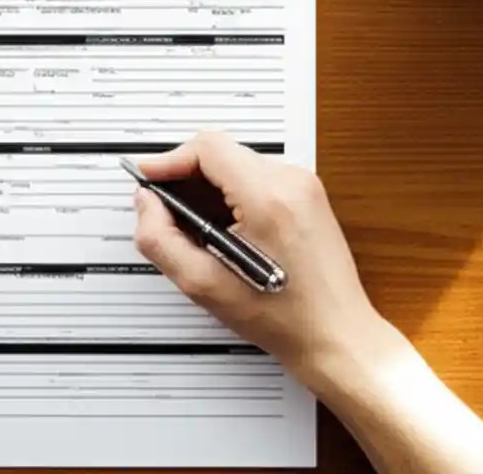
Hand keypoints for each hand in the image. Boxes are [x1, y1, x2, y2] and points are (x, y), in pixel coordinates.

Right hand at [134, 134, 482, 472]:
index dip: (170, 160)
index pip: (207, 147)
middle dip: (186, 178)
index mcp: (268, 197)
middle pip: (221, 153)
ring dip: (209, 189)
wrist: (336, 335)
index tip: (149, 177)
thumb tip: (147, 204)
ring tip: (198, 231)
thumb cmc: (285, 318)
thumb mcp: (204, 285)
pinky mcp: (308, 197)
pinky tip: (225, 233)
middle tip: (166, 212)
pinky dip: (231, 196)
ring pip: (237, 165)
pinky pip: (257, 180)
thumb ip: (161, 239)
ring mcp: (304, 187)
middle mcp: (291, 182)